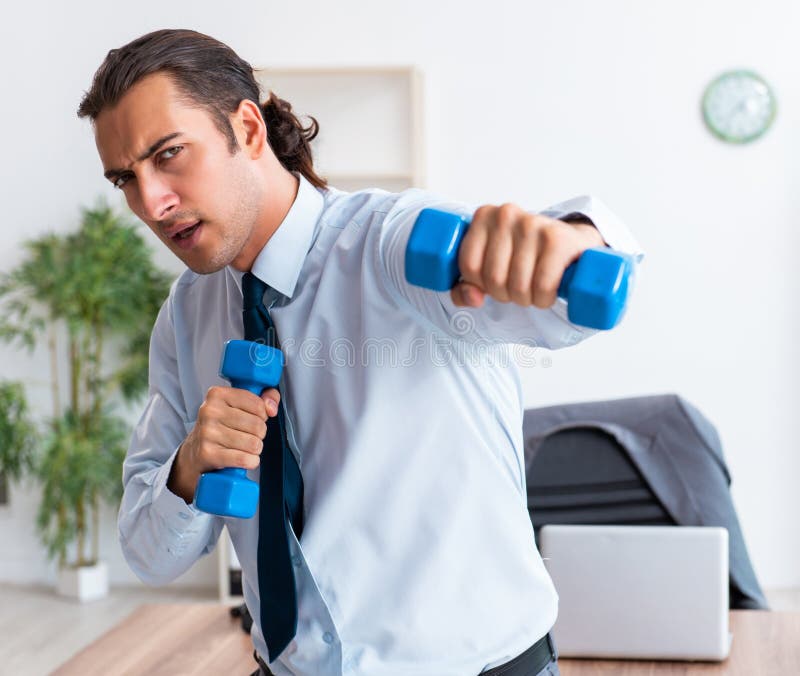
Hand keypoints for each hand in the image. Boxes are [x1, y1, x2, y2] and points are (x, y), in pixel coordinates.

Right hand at [168, 386, 279, 503]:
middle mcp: (209, 411)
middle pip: (258, 425)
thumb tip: (271, 408)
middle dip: (259, 434)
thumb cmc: (222, 426)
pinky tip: (244, 459)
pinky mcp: (208, 454)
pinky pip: (244, 459)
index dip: (262, 416)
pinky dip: (250, 461)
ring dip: (255, 449)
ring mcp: (207, 433)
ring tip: (243, 447)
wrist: (195, 452)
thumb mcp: (240, 405)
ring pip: (253, 443)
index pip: (258, 405)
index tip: (252, 418)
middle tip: (247, 436)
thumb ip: (264, 398)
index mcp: (217, 394)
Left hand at [451, 203, 604, 307]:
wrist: (570, 242)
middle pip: (493, 279)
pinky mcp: (557, 239)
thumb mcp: (489, 266)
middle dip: (506, 294)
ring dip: (527, 299)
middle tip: (518, 287)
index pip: (469, 266)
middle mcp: (506, 214)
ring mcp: (533, 224)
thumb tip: (473, 298)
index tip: (495, 281)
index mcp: (484, 216)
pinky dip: (544, 298)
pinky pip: (542, 286)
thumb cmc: (525, 255)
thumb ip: (466, 287)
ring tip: (533, 288)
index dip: (481, 285)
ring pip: (518, 286)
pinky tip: (547, 292)